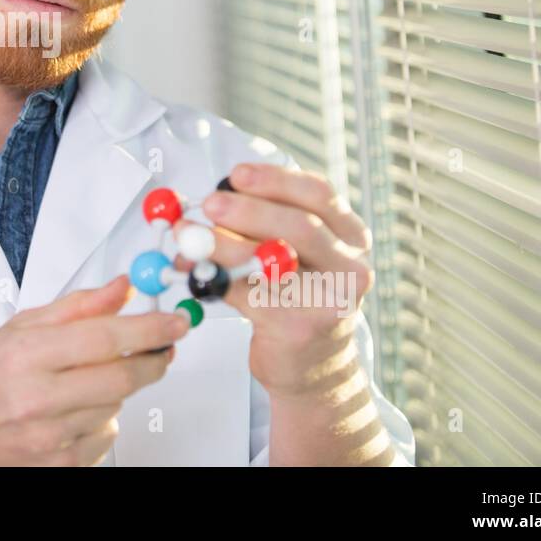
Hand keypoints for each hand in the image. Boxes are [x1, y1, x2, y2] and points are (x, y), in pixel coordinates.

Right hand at [0, 275, 188, 465]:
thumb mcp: (18, 329)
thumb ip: (75, 308)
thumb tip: (120, 289)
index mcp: (26, 355)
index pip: (104, 337)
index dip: (149, 328)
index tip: (176, 320)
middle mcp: (37, 398)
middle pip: (121, 377)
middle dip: (153, 359)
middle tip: (163, 347)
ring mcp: (49, 437)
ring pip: (115, 405)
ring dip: (117, 388)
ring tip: (86, 379)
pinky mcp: (60, 464)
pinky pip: (105, 435)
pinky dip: (101, 418)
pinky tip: (75, 410)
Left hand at [174, 162, 372, 400]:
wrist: (314, 366)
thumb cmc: (299, 301)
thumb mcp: (294, 255)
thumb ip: (259, 226)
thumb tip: (204, 204)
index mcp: (350, 237)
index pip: (319, 195)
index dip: (276, 180)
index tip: (237, 174)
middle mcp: (349, 266)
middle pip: (300, 227)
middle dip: (249, 211)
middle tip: (210, 203)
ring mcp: (330, 300)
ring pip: (272, 263)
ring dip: (223, 246)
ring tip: (190, 236)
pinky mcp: (300, 327)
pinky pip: (251, 296)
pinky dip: (219, 281)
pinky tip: (198, 274)